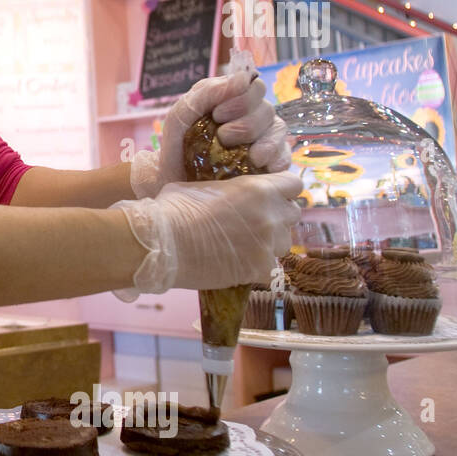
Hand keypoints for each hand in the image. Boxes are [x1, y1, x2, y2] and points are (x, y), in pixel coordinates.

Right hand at [114, 172, 302, 296]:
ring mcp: (268, 245)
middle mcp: (271, 215)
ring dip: (270, 244)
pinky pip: (271, 271)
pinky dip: (258, 270)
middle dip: (277, 217)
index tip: (270, 196)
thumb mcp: (199, 185)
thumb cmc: (172, 209)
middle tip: (255, 222)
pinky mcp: (259, 270)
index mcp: (259, 188)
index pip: (294, 184)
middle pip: (293, 214)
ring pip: (285, 244)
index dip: (282, 190)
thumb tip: (221, 191)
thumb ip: (223, 188)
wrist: (162, 245)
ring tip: (246, 247)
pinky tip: (240, 266)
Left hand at [130, 72, 290, 198]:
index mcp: (233, 99)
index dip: (241, 99)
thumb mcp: (182, 115)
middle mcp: (253, 116)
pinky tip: (257, 165)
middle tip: (223, 137)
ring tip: (242, 156)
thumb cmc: (178, 146)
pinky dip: (274, 159)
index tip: (218, 115)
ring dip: (260, 141)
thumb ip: (207, 92)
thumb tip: (241, 78)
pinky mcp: (271, 162)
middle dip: (245, 124)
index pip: (254, 86)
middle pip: (267, 109)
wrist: (175, 183)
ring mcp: (264, 139)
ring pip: (278, 129)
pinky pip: (284, 156)